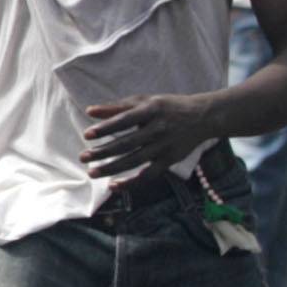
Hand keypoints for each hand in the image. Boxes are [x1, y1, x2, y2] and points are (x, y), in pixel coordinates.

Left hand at [78, 92, 219, 177]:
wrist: (203, 117)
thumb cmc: (167, 107)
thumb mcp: (144, 101)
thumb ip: (117, 107)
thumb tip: (89, 111)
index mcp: (150, 111)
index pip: (125, 120)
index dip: (106, 128)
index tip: (87, 135)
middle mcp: (158, 129)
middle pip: (128, 143)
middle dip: (104, 151)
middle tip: (83, 157)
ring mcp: (165, 147)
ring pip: (136, 160)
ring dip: (112, 168)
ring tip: (92, 172)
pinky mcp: (170, 160)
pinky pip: (149, 175)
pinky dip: (132, 182)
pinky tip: (113, 186)